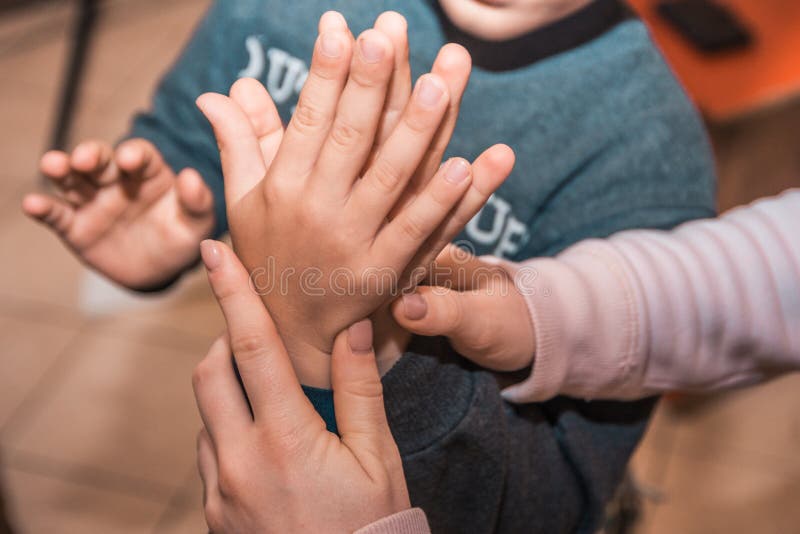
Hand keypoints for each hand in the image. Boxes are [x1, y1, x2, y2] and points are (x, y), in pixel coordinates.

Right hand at [23, 139, 214, 289]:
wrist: (160, 270)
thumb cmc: (181, 237)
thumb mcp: (197, 223)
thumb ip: (198, 202)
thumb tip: (192, 177)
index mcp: (149, 173)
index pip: (140, 155)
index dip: (134, 154)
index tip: (130, 159)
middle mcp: (117, 180)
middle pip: (100, 160)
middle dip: (91, 154)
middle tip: (84, 158)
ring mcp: (93, 201)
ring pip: (73, 179)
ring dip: (60, 169)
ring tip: (52, 164)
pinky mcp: (75, 226)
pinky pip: (56, 214)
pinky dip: (43, 208)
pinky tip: (32, 204)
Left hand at [193, 240, 409, 533]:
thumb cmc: (373, 528)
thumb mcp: (378, 458)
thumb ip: (358, 387)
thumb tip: (351, 326)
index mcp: (285, 440)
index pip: (251, 347)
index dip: (232, 293)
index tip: (213, 252)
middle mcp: (239, 462)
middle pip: (209, 372)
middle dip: (225, 339)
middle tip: (259, 335)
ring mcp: (220, 491)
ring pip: (206, 413)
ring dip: (229, 388)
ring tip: (274, 395)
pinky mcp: (214, 513)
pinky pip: (209, 451)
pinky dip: (229, 427)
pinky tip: (267, 440)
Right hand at [196, 12, 513, 384]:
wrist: (291, 335)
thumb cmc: (268, 257)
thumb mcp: (243, 202)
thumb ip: (239, 144)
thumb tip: (217, 93)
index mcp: (282, 187)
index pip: (306, 120)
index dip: (324, 74)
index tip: (339, 27)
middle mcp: (316, 212)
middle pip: (350, 140)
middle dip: (370, 84)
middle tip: (388, 33)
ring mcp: (352, 245)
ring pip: (390, 179)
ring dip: (417, 130)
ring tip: (442, 81)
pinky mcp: (384, 276)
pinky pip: (417, 233)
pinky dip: (443, 202)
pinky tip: (467, 165)